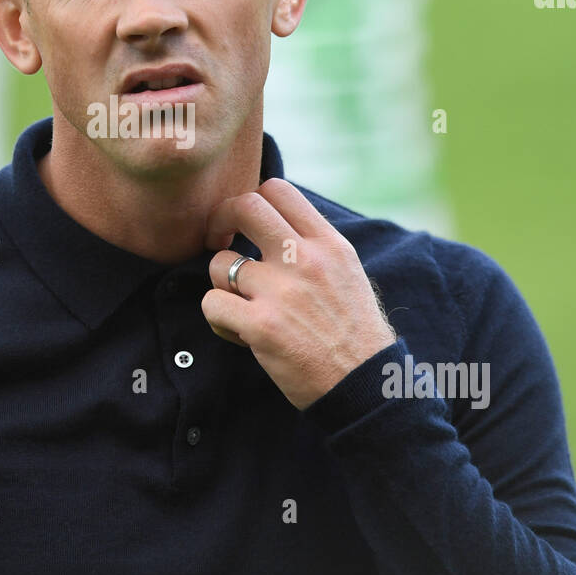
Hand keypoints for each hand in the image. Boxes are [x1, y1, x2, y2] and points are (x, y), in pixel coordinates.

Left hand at [201, 178, 396, 409]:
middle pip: (243, 206)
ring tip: (239, 305)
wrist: (364, 385)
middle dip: (219, 220)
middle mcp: (304, 259)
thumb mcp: (347, 272)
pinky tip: (239, 332)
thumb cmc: (353, 331)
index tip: (245, 224)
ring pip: (219, 263)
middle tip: (219, 242)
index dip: (251, 200)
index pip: (278, 190)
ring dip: (220, 284)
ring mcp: (281, 291)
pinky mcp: (261, 325)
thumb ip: (313, 244)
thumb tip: (274, 221)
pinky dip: (218, 319)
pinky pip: (212, 304)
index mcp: (328, 243)